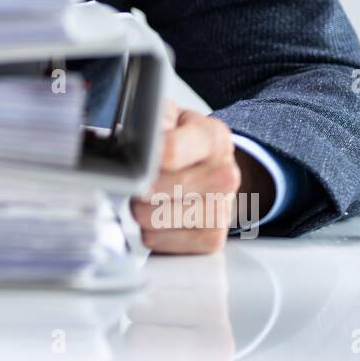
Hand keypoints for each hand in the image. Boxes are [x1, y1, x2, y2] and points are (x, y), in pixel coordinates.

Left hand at [130, 101, 239, 253]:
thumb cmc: (182, 144)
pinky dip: (149, 233)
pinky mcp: (212, 240)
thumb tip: (137, 138)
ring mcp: (222, 210)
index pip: (168, 152)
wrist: (211, 171)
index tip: (134, 157)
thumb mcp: (169, 118)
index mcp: (214, 138)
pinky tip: (158, 219)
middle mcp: (225, 175)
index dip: (142, 158)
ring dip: (139, 211)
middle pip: (156, 189)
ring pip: (154, 219)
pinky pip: (159, 242)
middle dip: (137, 185)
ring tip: (148, 198)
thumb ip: (152, 122)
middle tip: (139, 179)